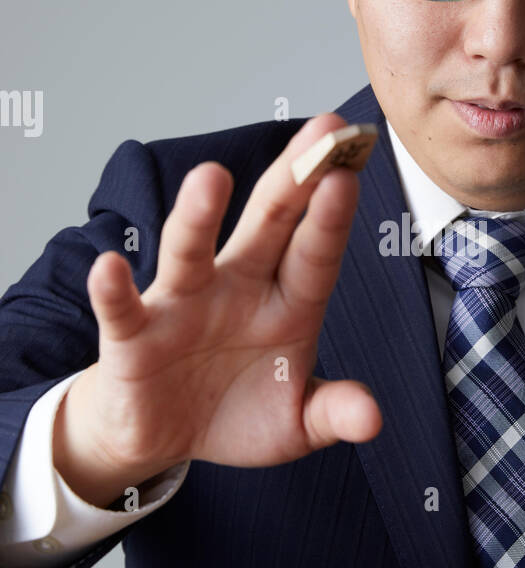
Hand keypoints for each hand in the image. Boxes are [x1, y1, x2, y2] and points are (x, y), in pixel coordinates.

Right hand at [54, 113, 382, 499]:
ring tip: (212, 178)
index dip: (332, 217)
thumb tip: (371, 419)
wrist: (165, 435)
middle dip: (293, 179)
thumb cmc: (236, 412)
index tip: (351, 172)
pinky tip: (109, 268)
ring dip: (199, 216)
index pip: (315, 255)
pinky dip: (112, 289)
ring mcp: (183, 305)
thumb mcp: (295, 424)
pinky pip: (122, 309)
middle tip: (322, 132)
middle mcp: (237, 288)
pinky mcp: (133, 335)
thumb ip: (332, 413)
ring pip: (191, 252)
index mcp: (287, 304)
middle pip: (267, 226)